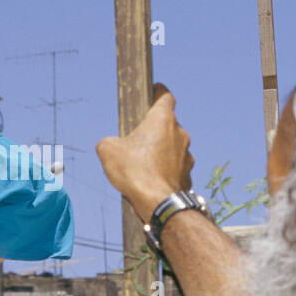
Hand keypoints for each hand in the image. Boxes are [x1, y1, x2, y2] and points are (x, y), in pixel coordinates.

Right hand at [95, 82, 193, 220]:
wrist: (159, 203)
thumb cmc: (136, 172)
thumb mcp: (107, 150)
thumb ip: (108, 141)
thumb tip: (111, 145)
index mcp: (162, 119)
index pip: (165, 96)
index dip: (158, 92)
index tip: (152, 92)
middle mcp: (180, 133)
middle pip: (167, 123)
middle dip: (154, 129)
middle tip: (137, 139)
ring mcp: (187, 154)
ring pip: (172, 146)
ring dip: (160, 150)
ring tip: (143, 164)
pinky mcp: (188, 173)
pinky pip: (175, 166)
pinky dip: (165, 170)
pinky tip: (152, 180)